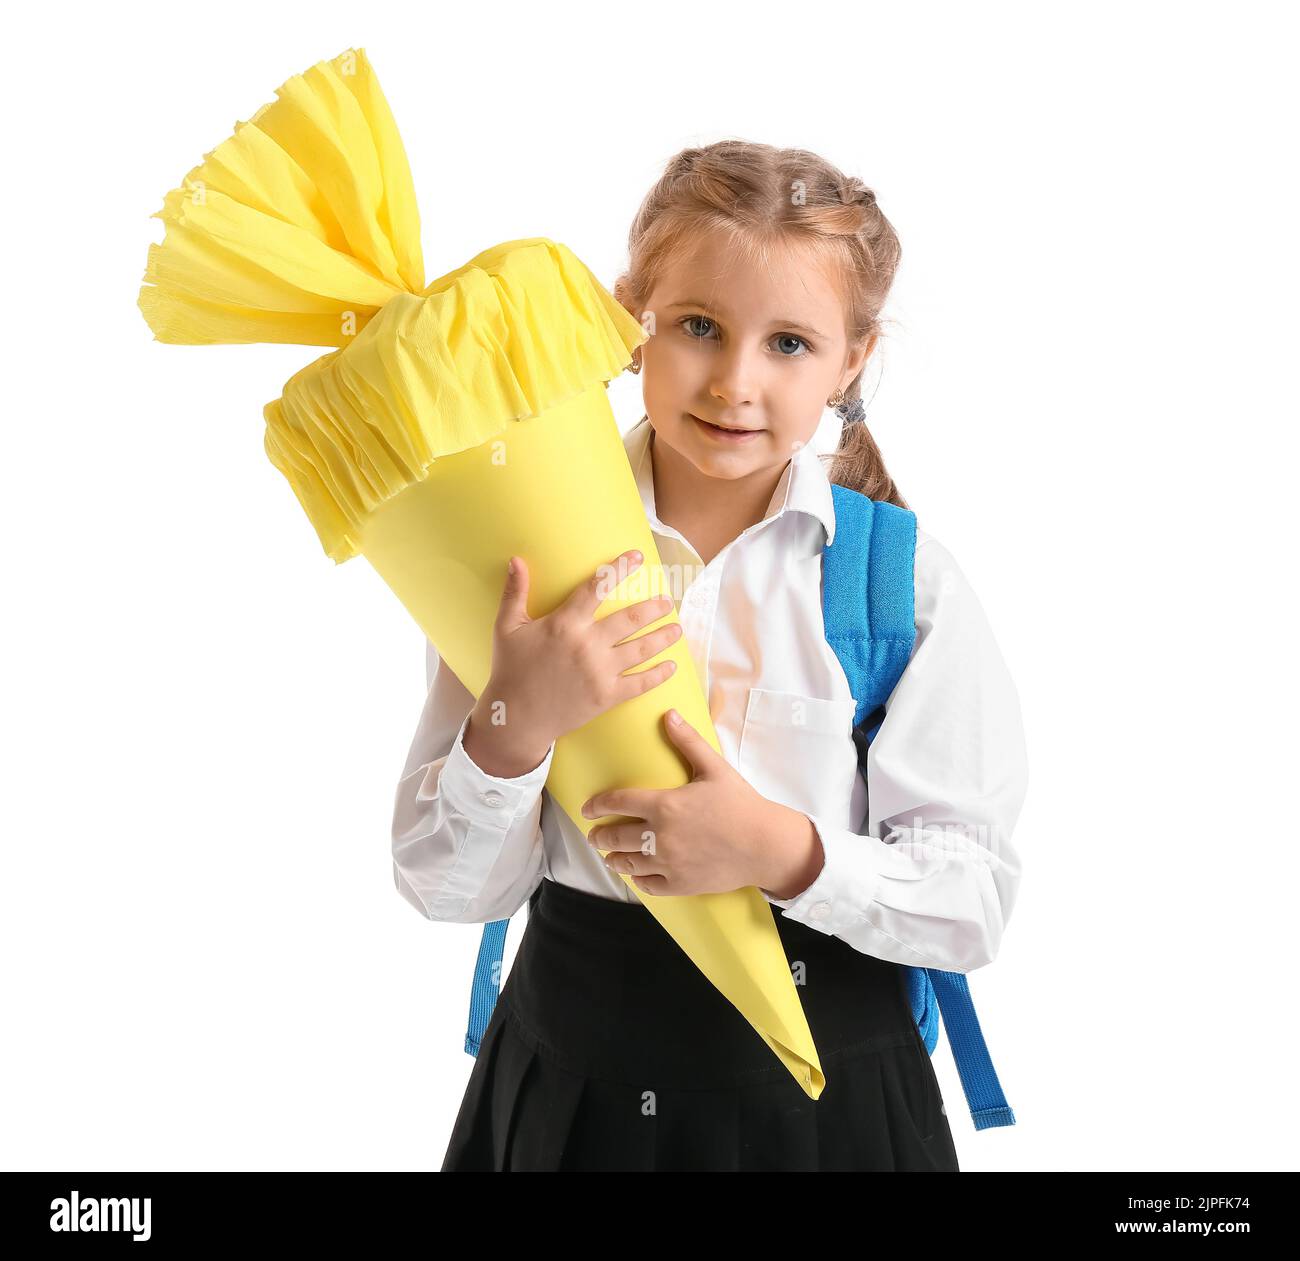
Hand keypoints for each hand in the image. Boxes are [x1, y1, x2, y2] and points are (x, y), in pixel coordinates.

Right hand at [479, 549, 683, 750]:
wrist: (515, 717)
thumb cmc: (510, 670)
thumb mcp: (507, 628)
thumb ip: (515, 593)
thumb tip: (515, 560)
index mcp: (565, 624)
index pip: (596, 588)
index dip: (618, 569)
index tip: (636, 557)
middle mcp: (587, 644)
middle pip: (631, 619)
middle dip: (654, 608)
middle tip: (667, 601)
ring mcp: (600, 672)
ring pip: (642, 649)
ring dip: (663, 637)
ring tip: (677, 629)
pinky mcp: (607, 696)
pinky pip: (640, 683)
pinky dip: (659, 675)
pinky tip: (671, 667)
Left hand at [579, 709, 819, 897]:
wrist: (765, 845)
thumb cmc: (741, 804)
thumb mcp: (714, 768)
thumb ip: (688, 741)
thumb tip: (668, 714)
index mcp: (665, 805)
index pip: (618, 802)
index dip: (598, 804)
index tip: (588, 807)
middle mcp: (661, 836)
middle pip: (615, 837)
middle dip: (599, 837)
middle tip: (594, 835)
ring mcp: (668, 863)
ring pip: (627, 863)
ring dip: (613, 859)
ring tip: (609, 856)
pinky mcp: (679, 884)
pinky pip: (647, 884)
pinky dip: (637, 878)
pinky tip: (636, 873)